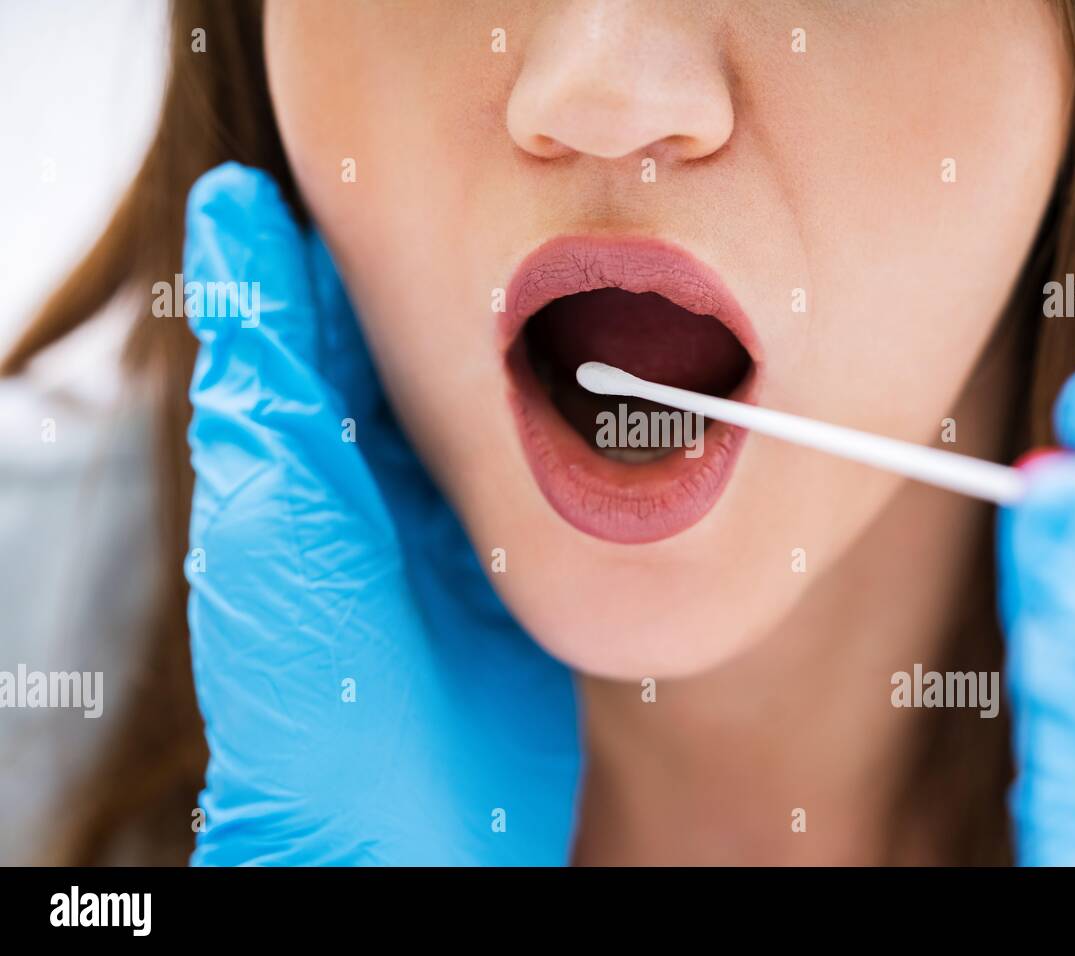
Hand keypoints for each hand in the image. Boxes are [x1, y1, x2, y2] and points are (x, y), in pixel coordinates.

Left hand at [184, 163, 580, 864]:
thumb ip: (268, 376)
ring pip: (488, 404)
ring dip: (524, 342)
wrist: (397, 832)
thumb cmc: (317, 684)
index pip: (328, 311)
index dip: (358, 233)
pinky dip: (571, 428)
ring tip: (575, 268)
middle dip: (454, 279)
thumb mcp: (278, 512)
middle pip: (415, 349)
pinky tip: (609, 383)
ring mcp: (450, 526)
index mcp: (307, 453)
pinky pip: (544, 476)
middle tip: (516, 206)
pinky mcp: (515, 568)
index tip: (406, 162)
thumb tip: (233, 213)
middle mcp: (377, 482)